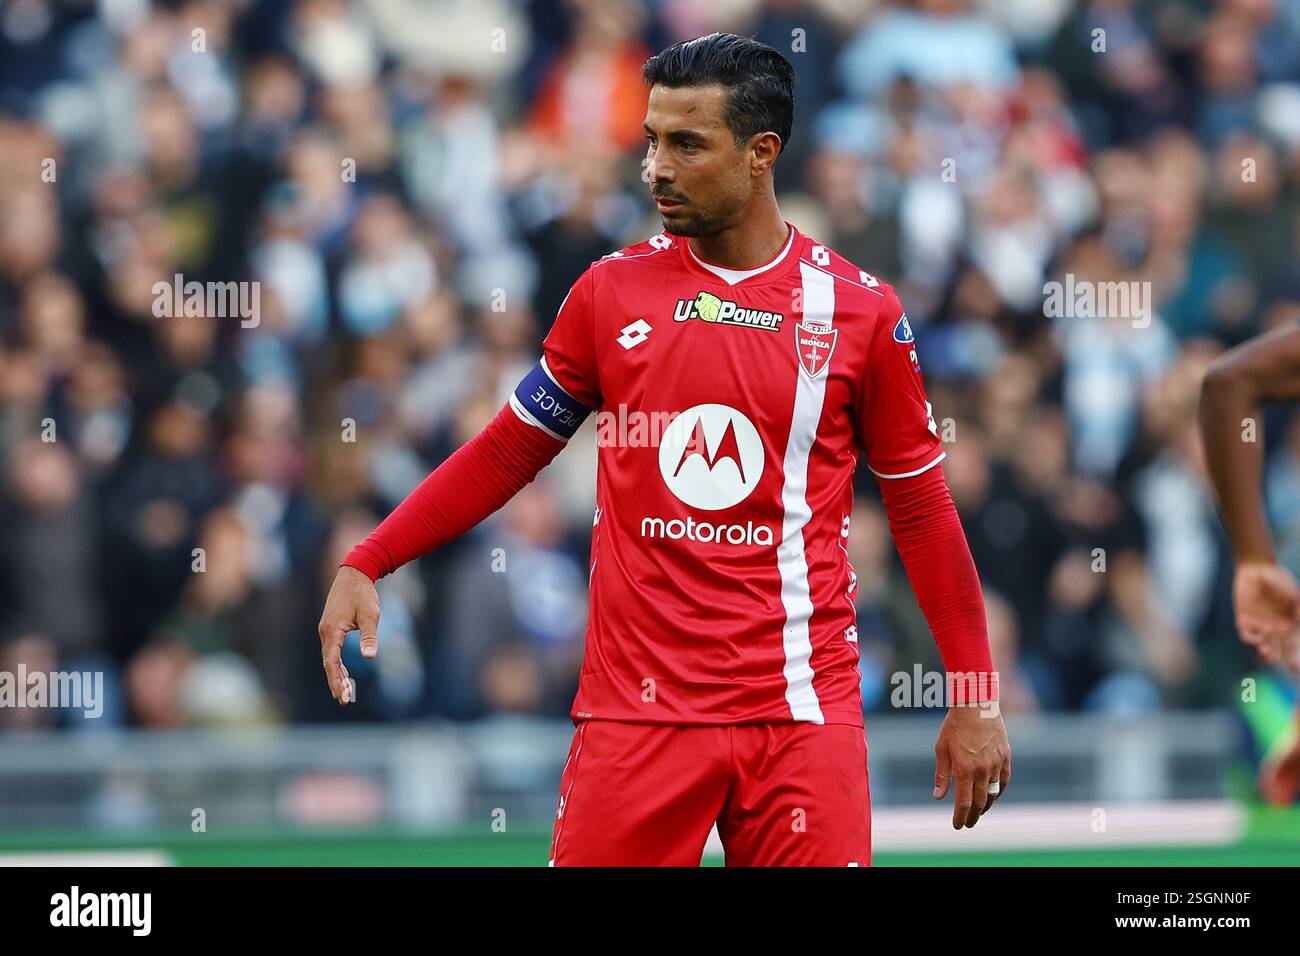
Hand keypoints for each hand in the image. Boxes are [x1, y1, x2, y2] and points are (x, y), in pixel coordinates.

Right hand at [317, 565, 379, 704]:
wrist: (355, 573)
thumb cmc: (363, 594)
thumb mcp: (370, 615)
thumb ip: (369, 636)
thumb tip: (369, 658)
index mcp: (332, 631)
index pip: (331, 662)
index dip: (336, 680)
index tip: (341, 696)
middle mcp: (325, 632)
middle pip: (329, 663)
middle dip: (336, 682)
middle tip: (345, 700)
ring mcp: (327, 629)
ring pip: (330, 657)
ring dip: (337, 674)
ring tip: (346, 692)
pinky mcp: (331, 627)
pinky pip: (332, 650)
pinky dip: (337, 663)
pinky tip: (344, 673)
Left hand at [933, 704, 1010, 828]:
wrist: (976, 705)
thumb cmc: (954, 726)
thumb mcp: (942, 749)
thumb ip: (942, 775)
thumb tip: (939, 797)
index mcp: (965, 769)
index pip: (964, 802)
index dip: (960, 817)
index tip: (957, 825)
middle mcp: (983, 770)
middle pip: (980, 802)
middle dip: (973, 816)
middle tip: (968, 824)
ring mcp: (997, 764)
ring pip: (993, 794)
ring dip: (986, 806)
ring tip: (979, 812)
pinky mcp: (1006, 757)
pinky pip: (1004, 781)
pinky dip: (998, 792)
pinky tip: (992, 796)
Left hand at [1234, 562, 1299, 671]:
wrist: (1257, 568)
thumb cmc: (1280, 580)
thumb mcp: (1294, 594)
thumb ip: (1298, 608)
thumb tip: (1299, 619)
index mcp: (1289, 625)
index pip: (1292, 646)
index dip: (1294, 658)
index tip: (1295, 667)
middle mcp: (1274, 629)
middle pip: (1276, 649)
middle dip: (1275, 656)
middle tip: (1275, 659)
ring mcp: (1258, 625)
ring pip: (1261, 644)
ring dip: (1263, 650)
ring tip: (1266, 651)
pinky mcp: (1243, 619)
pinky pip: (1245, 633)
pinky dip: (1250, 637)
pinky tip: (1256, 637)